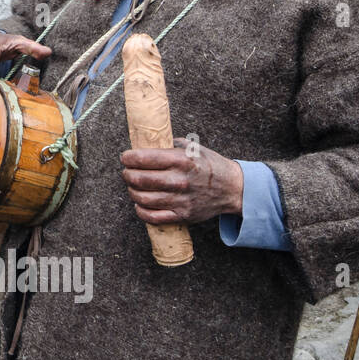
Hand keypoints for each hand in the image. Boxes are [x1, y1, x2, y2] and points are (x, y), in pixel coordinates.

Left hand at [120, 144, 243, 226]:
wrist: (233, 188)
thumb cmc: (209, 165)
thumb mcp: (193, 148)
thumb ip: (170, 144)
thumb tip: (147, 142)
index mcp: (181, 160)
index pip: (142, 158)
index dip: (128, 158)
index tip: (125, 158)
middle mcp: (179, 180)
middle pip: (139, 179)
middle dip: (127, 175)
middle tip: (127, 172)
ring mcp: (180, 200)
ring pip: (142, 198)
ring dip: (132, 192)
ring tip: (133, 187)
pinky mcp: (182, 215)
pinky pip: (153, 217)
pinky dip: (141, 211)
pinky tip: (140, 204)